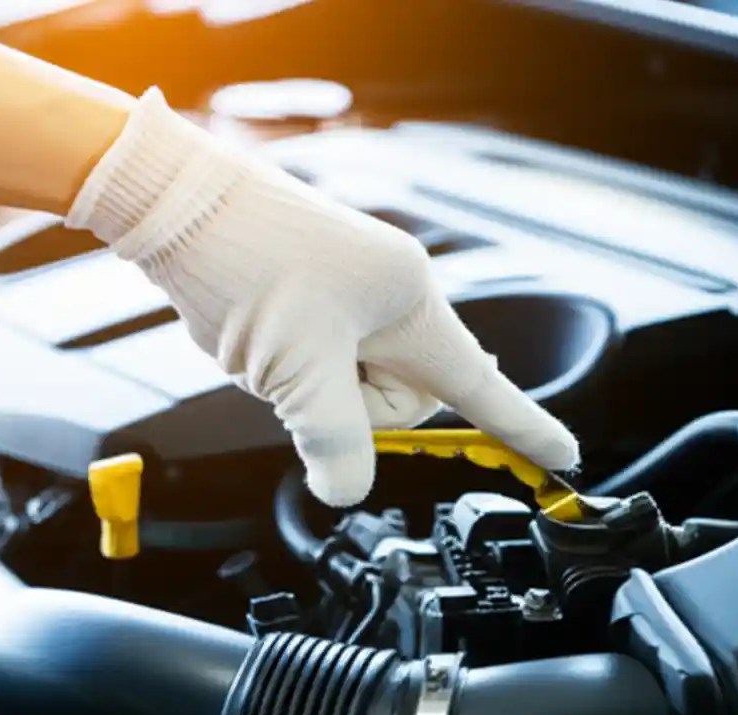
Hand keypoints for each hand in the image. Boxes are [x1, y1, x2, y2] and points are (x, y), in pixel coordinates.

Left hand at [67, 88, 578, 506]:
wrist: (174, 202)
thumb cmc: (246, 262)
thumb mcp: (297, 369)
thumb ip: (334, 440)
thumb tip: (346, 490)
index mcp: (409, 301)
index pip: (478, 384)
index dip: (524, 427)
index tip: (563, 456)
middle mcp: (388, 294)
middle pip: (398, 398)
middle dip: (348, 406)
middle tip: (298, 375)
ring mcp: (347, 294)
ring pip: (346, 385)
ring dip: (304, 387)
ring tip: (267, 342)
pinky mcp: (310, 297)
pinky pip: (312, 362)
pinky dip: (283, 367)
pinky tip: (254, 333)